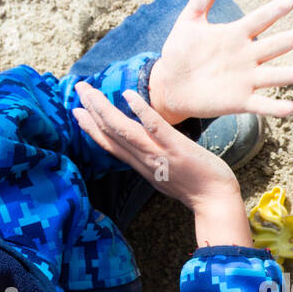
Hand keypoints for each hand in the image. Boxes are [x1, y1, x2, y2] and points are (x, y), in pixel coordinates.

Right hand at [73, 83, 251, 247]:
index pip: (110, 144)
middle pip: (111, 134)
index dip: (91, 128)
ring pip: (125, 130)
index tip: (77, 112)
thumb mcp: (165, 174)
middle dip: (92, 111)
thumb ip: (151, 160)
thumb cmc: (196, 187)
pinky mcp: (176, 150)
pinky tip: (128, 95)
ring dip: (105, 109)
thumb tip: (144, 149)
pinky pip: (155, 128)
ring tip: (91, 92)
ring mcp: (159, 155)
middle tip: (78, 89)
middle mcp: (145, 160)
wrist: (215, 201)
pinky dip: (141, 111)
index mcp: (141, 165)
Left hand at [148, 0, 292, 123]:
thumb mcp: (191, 20)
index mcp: (236, 35)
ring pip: (274, 76)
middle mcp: (247, 57)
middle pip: (273, 47)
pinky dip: (276, 107)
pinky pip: (261, 104)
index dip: (273, 11)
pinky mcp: (240, 101)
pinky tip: (291, 108)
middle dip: (292, 40)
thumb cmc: (181, 51)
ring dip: (292, 74)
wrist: (171, 85)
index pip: (259, 20)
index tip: (290, 0)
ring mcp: (246, 79)